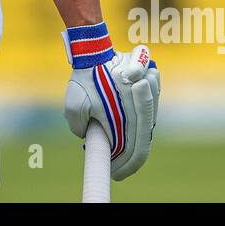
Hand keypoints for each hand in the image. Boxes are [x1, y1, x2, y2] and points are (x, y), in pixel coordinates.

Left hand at [61, 21, 159, 179]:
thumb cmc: (83, 79)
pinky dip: (139, 127)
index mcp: (124, 116)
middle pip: (143, 143)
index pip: (135, 151)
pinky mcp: (151, 86)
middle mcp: (140, 108)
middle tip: (118, 170)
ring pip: (147, 129)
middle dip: (130, 160)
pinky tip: (127, 135)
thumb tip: (90, 136)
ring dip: (136, 143)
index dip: (127, 166)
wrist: (94, 51)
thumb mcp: (73, 108)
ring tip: (120, 154)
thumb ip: (82, 128)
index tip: (116, 174)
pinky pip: (149, 113)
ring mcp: (148, 96)